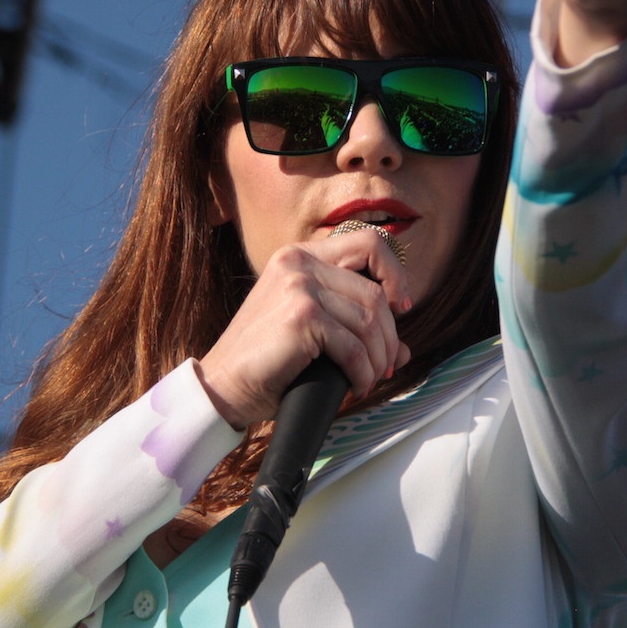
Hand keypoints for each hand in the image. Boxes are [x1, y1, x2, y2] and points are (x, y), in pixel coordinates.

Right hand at [195, 227, 410, 429]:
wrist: (223, 384)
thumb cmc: (266, 361)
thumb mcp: (310, 331)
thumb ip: (353, 327)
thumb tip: (404, 351)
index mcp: (300, 255)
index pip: (368, 242)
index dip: (395, 273)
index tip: (400, 307)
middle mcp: (299, 262)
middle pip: (375, 291)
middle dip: (389, 335)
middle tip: (385, 365)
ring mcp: (299, 286)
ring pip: (370, 319)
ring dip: (378, 358)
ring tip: (370, 379)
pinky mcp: (302, 317)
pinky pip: (353, 346)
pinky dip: (362, 371)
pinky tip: (356, 385)